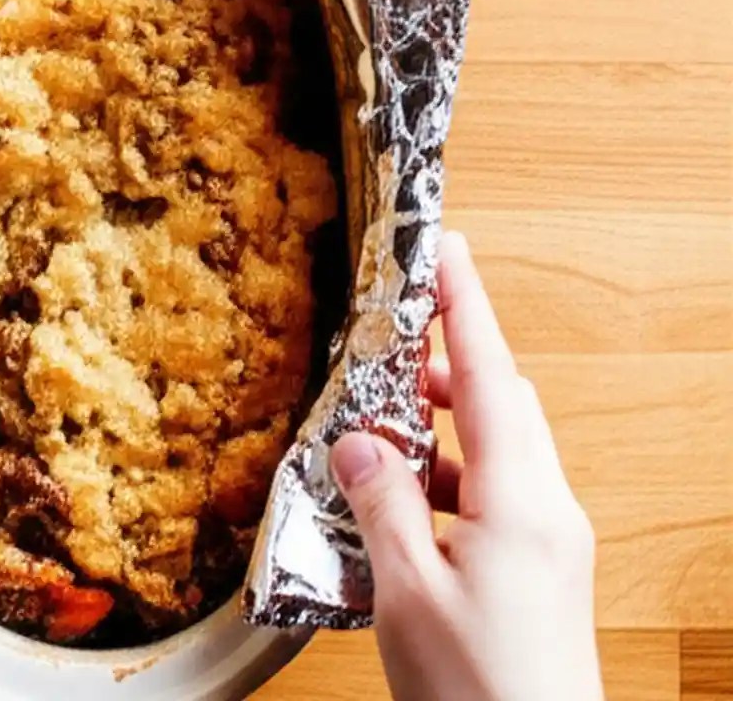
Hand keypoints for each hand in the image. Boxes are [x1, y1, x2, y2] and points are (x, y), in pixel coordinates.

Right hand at [330, 232, 602, 700]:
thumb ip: (381, 505)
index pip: (487, 379)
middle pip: (498, 408)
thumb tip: (358, 442)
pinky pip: (493, 499)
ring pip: (494, 455)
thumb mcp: (408, 591)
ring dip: (438, 433)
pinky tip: (399, 505)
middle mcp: (547, 511)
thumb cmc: (480, 689)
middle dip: (444, 367)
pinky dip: (445, 483)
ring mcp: (548, 542)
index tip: (446, 248)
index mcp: (521, 502)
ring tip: (376, 431)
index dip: (466, 308)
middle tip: (392, 340)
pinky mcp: (538, 571)